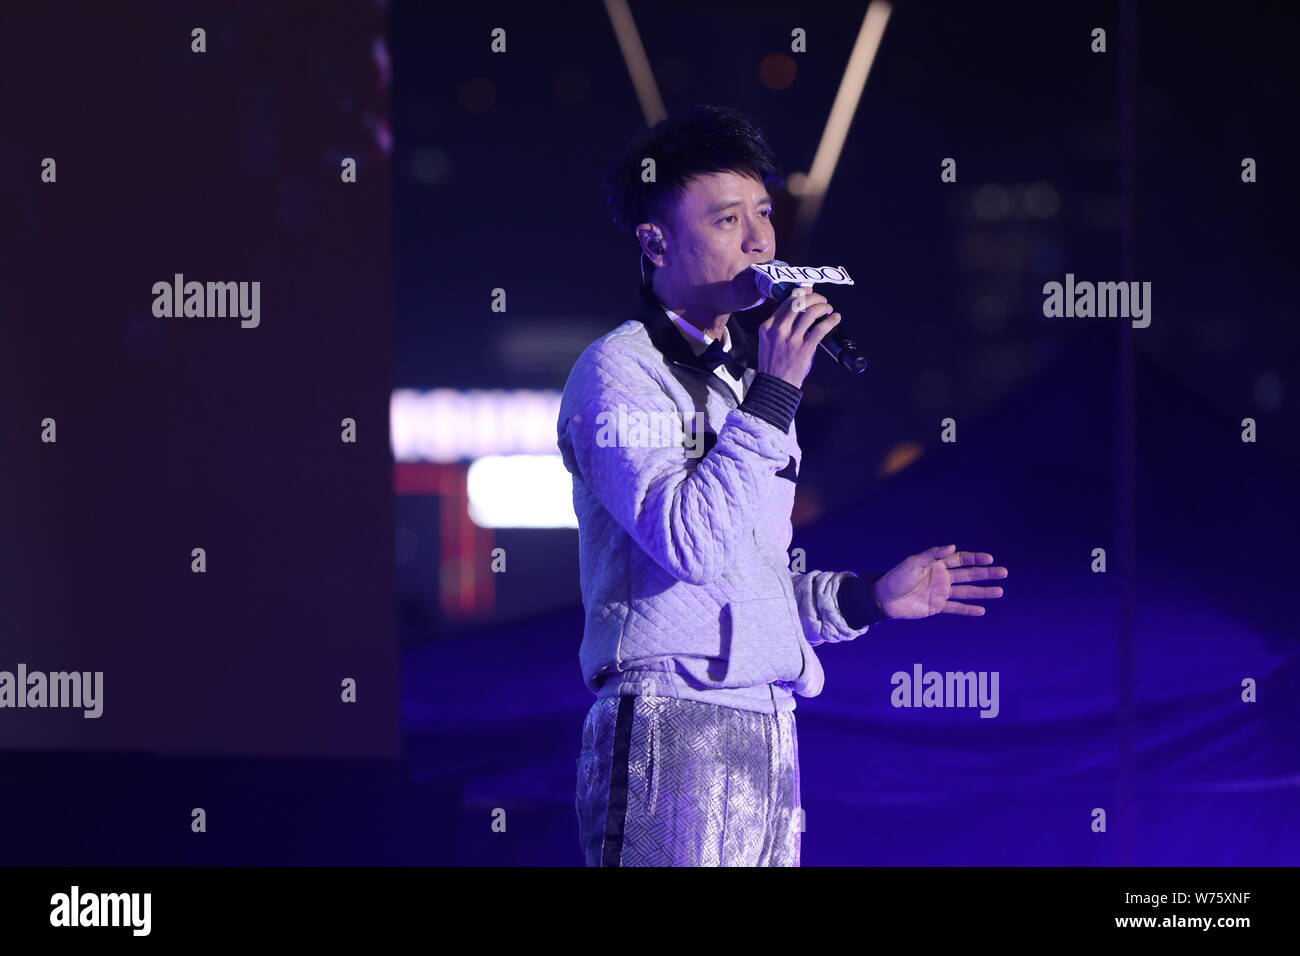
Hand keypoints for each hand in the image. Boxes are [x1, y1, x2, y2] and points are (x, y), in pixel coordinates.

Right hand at [757, 284, 840, 388]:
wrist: (775, 385)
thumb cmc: (773, 362)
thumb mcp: (769, 340)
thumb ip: (780, 325)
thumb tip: (798, 308)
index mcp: (768, 326)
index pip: (786, 302)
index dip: (800, 293)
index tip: (809, 290)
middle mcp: (779, 330)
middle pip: (798, 303)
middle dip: (814, 297)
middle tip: (822, 299)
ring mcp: (791, 339)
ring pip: (810, 312)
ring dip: (823, 306)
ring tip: (828, 308)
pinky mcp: (804, 349)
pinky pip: (820, 329)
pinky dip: (830, 321)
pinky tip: (835, 318)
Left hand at [873, 544, 1006, 619]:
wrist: (883, 599)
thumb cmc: (895, 578)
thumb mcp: (913, 563)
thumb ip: (932, 555)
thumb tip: (952, 546)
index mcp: (936, 564)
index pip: (960, 559)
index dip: (975, 559)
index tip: (990, 559)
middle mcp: (942, 577)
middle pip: (968, 574)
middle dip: (986, 574)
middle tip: (1004, 573)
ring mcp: (940, 592)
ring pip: (966, 591)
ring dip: (982, 592)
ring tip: (1000, 591)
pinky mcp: (937, 606)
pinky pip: (956, 608)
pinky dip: (968, 609)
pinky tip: (982, 610)